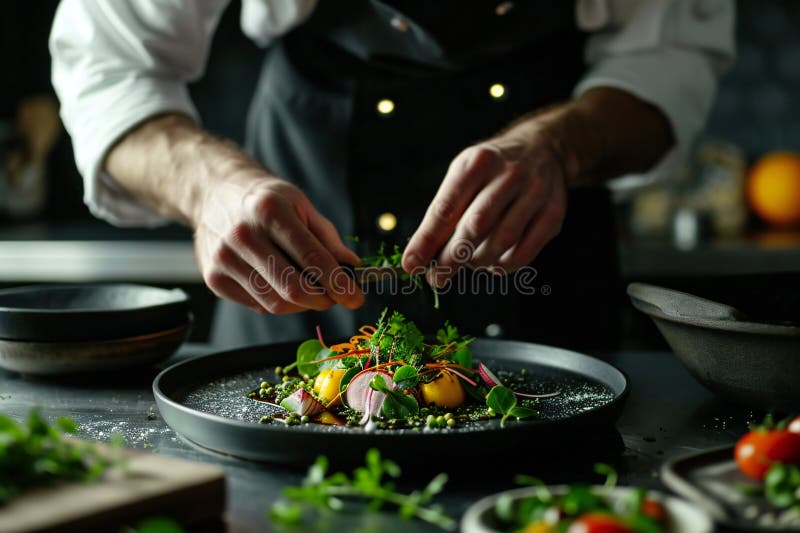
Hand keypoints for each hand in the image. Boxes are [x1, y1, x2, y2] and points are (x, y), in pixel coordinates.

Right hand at [194, 170, 363, 313]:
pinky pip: (258, 306)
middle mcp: (243, 235)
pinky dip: (278, 303)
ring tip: (310, 289)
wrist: (216, 193)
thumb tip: (352, 268)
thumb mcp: (301, 206)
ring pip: (276, 303)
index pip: (312, 258)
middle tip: (335, 297)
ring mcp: (224, 259)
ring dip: (302, 304)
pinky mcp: (214, 279)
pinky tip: (281, 285)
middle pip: (293, 288)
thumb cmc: (267, 201)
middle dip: (323, 300)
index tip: (355, 297)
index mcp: (270, 211)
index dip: (339, 283)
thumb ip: (328, 240)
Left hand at [403, 123, 568, 285]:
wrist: (542, 148)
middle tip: (437, 276)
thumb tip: (421, 255)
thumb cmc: (491, 170)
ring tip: (469, 262)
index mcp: (478, 162)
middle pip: (475, 226)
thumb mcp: (463, 175)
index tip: (411, 264)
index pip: (446, 207)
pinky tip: (493, 263)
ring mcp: (536, 192)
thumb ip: (443, 212)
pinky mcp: (554, 213)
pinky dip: (503, 266)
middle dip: (451, 257)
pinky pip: (524, 252)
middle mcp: (510, 174)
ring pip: (501, 242)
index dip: (426, 240)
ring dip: (478, 261)